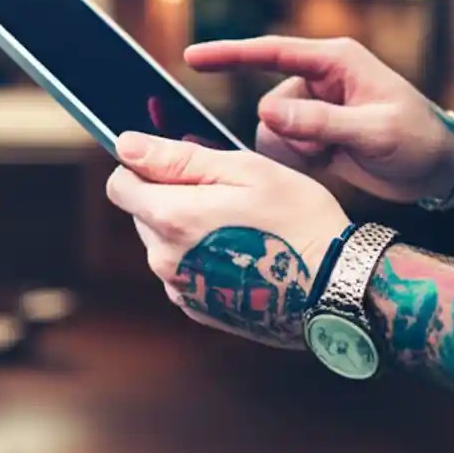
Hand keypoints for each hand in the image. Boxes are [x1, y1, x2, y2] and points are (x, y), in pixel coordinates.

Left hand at [106, 132, 349, 348]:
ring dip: (187, 228)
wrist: (334, 287)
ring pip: (162, 242)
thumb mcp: (244, 170)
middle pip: (142, 213)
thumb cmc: (298, 218)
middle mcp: (164, 258)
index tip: (177, 164)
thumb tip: (125, 144)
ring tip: (240, 226)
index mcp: (171, 218)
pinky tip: (241, 255)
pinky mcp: (197, 307)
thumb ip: (177, 157)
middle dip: (170, 197)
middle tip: (226, 194)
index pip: (119, 184)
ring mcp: (179, 287)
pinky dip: (201, 258)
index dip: (142, 167)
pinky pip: (182, 271)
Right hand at [186, 36, 453, 202]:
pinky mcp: (313, 133)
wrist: (439, 169)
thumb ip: (319, 121)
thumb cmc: (418, 140)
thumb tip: (267, 114)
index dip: (229, 55)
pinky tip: (327, 165)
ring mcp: (314, 107)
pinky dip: (296, 161)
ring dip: (293, 151)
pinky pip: (280, 147)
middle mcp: (319, 80)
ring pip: (271, 130)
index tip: (191, 58)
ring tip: (330, 159)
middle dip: (289, 134)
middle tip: (324, 152)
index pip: (271, 52)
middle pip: (269, 104)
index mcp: (336, 61)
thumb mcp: (373, 131)